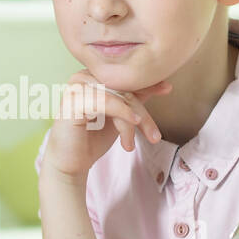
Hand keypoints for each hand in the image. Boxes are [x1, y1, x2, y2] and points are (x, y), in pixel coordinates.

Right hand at [40, 70, 172, 181]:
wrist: (71, 163)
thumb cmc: (93, 138)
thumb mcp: (120, 116)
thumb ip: (136, 99)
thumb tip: (164, 84)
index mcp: (93, 75)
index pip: (125, 77)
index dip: (147, 84)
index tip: (167, 89)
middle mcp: (83, 76)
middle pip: (124, 88)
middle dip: (143, 114)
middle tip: (154, 136)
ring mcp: (76, 87)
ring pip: (118, 96)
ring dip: (132, 122)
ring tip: (131, 144)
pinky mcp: (73, 100)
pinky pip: (106, 101)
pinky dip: (122, 113)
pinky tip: (132, 125)